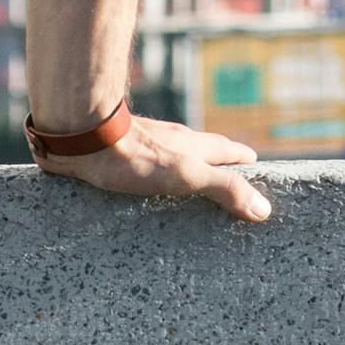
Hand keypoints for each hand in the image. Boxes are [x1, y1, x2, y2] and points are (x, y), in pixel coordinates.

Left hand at [42, 116, 273, 223]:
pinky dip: (156, 178)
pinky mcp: (121, 152)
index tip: (257, 174)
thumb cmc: (133, 155)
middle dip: (218, 167)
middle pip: (204, 152)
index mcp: (192, 145)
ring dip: (186, 172)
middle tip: (229, 188)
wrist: (82, 135)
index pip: (229, 151)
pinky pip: (147, 166)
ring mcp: (147, 144)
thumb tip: (263, 209)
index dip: (245, 163)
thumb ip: (223, 188)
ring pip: (175, 157)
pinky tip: (145, 193)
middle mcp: (173, 141)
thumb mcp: (186, 175)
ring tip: (189, 196)